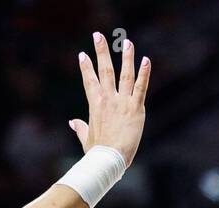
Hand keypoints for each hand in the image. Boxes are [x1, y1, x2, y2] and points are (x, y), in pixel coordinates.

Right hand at [68, 32, 149, 167]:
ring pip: (124, 74)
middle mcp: (108, 99)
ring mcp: (122, 102)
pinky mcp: (136, 108)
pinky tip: (146, 60)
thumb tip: (72, 122)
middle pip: (104, 70)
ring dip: (126, 56)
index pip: (89, 80)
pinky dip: (144, 73)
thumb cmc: (96, 153)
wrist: (109, 160)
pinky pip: (141, 87)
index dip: (86, 66)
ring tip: (127, 42)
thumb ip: (80, 127)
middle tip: (98, 36)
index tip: (82, 54)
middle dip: (101, 51)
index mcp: (95, 105)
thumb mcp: (86, 138)